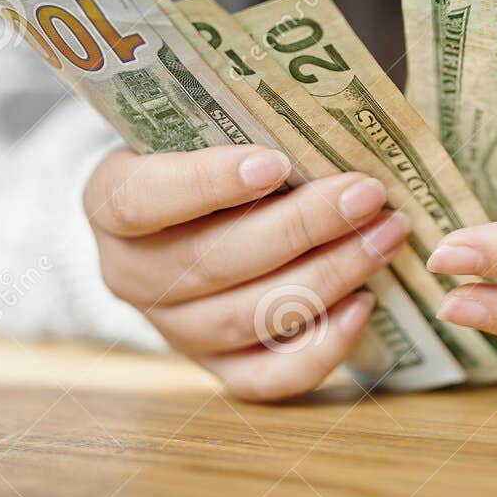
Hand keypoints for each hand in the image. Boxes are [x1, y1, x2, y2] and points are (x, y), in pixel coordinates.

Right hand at [84, 145, 408, 400]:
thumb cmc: (211, 150)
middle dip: (302, 228)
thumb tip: (332, 118)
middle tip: (366, 195)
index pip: (145, 199)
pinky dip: (321, 349)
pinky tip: (364, 305)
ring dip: (327, 277)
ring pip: (247, 318)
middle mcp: (131, 274)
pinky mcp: (216, 368)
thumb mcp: (209, 123)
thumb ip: (248, 121)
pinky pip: (266, 378)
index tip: (276, 161)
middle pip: (215, 262)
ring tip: (384, 237)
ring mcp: (172, 330)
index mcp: (111, 203)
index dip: (207, 182)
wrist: (197, 208)